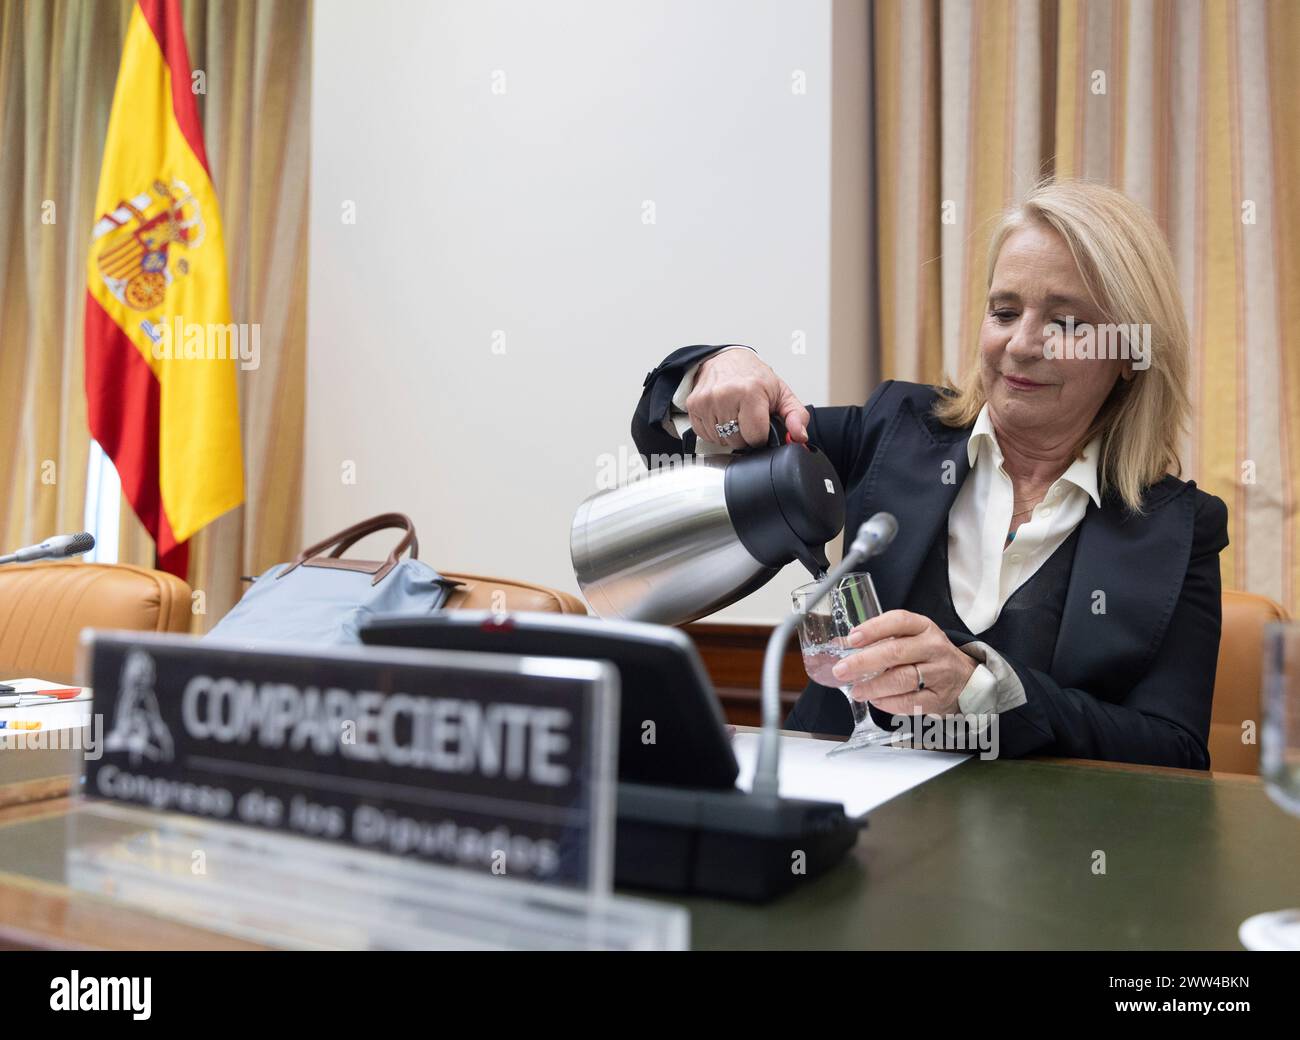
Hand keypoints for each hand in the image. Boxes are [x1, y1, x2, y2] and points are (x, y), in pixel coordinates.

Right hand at [686, 349, 809, 447]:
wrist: (726, 360)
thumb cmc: (754, 377)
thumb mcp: (781, 393)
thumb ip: (796, 415)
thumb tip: (799, 436)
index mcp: (750, 392)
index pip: (755, 437)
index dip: (761, 436)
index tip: (761, 424)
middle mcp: (726, 395)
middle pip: (737, 441)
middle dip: (745, 435)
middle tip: (747, 417)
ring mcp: (707, 401)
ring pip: (721, 440)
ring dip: (729, 434)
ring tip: (734, 415)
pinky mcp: (694, 405)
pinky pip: (705, 435)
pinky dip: (715, 431)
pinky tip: (721, 415)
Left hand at [829, 610, 977, 715]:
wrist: (965, 678)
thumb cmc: (928, 655)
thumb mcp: (910, 639)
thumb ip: (879, 640)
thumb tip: (840, 644)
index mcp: (924, 628)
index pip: (899, 621)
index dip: (874, 628)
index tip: (852, 638)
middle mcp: (933, 647)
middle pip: (896, 652)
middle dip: (864, 662)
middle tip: (842, 670)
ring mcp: (939, 673)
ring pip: (903, 679)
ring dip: (874, 686)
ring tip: (856, 690)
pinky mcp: (939, 698)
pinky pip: (911, 702)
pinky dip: (889, 703)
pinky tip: (875, 700)